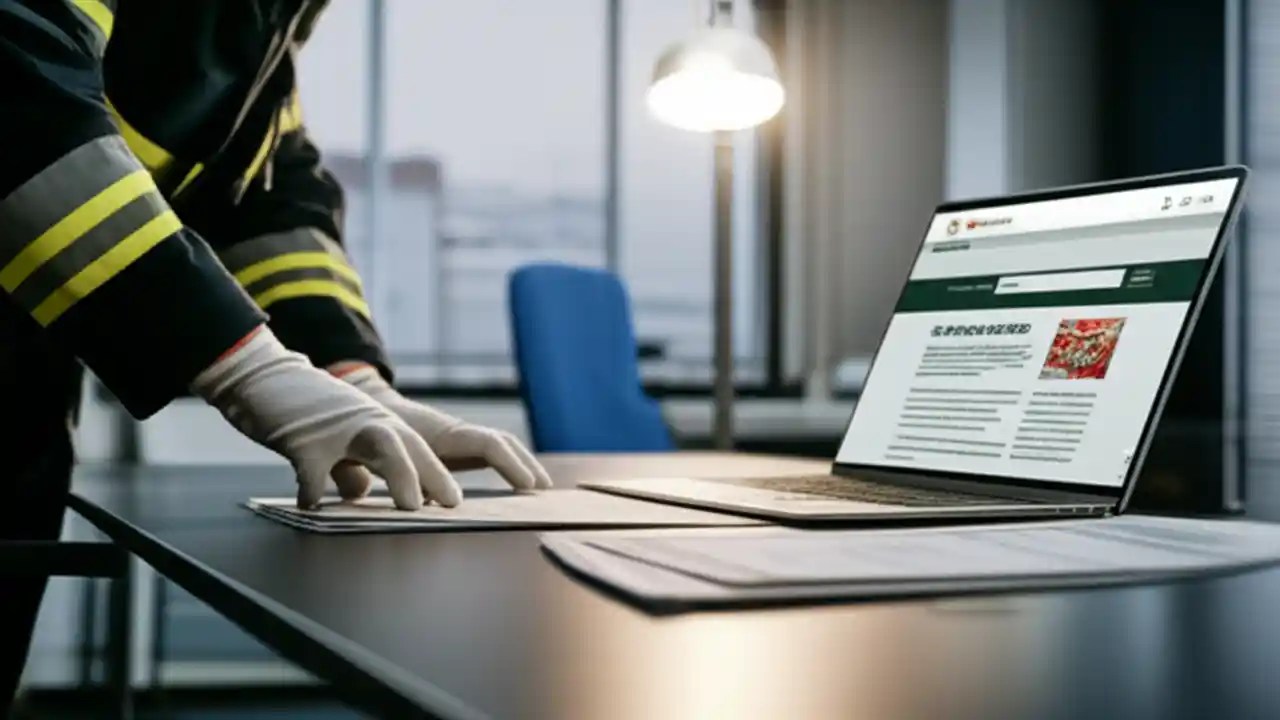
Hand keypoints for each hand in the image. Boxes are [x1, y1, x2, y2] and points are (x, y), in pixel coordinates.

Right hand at [191, 327, 462, 509]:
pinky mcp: (303, 437)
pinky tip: (309, 506)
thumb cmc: (302, 410)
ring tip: (412, 505)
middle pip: (409, 444)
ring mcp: (336, 428)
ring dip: (401, 473)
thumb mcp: (335, 436)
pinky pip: (314, 469)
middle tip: (453, 502)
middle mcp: (365, 421)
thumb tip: (358, 494)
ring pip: (381, 444)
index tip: (456, 502)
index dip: (438, 473)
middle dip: (434, 473)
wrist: (261, 374)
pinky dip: (314, 491)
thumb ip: (351, 464)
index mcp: (376, 422)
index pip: (417, 448)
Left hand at [333, 362, 552, 490]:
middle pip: (502, 442)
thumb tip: (388, 498)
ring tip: (541, 488)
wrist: (366, 404)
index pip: (487, 443)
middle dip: (525, 463)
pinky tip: (518, 486)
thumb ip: (379, 474)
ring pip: (500, 446)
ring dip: (522, 463)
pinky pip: (490, 452)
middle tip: (544, 489)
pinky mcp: (456, 445)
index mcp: (439, 433)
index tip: (527, 484)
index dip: (509, 463)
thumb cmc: (367, 432)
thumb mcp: (371, 452)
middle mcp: (455, 432)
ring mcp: (458, 437)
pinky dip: (508, 465)